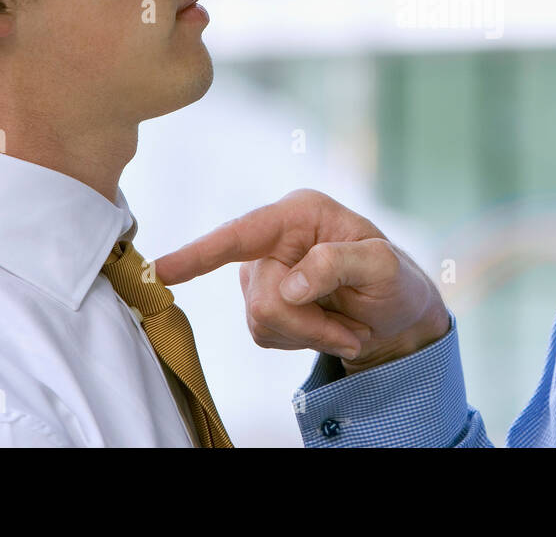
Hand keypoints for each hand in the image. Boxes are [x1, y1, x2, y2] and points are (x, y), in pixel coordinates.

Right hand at [154, 189, 450, 374]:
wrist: (395, 314)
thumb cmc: (393, 281)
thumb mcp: (384, 267)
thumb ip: (339, 265)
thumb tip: (291, 284)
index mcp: (300, 214)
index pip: (243, 233)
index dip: (200, 253)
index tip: (160, 270)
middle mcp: (275, 237)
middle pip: (263, 296)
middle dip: (308, 323)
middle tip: (352, 331)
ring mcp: (264, 271)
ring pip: (261, 320)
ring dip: (310, 334)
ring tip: (346, 326)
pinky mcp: (262, 302)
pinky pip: (264, 334)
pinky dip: (302, 341)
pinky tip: (329, 329)